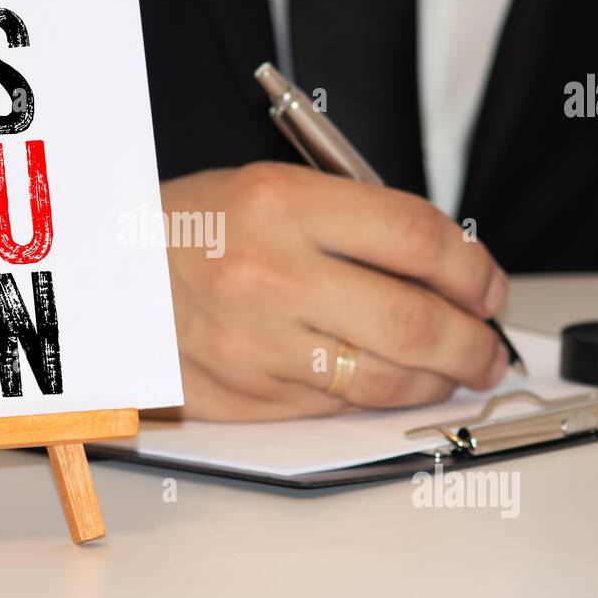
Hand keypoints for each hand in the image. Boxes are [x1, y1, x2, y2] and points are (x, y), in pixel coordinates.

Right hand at [147, 162, 509, 420]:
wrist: (108, 279)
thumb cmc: (192, 230)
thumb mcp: (270, 190)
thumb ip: (357, 222)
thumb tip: (446, 272)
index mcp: (282, 205)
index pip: (415, 238)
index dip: (473, 269)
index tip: (487, 286)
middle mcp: (270, 275)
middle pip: (414, 321)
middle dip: (474, 342)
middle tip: (489, 345)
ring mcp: (257, 344)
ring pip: (384, 380)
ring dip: (438, 380)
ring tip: (456, 370)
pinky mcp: (246, 396)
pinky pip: (336, 406)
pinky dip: (379, 398)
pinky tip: (393, 382)